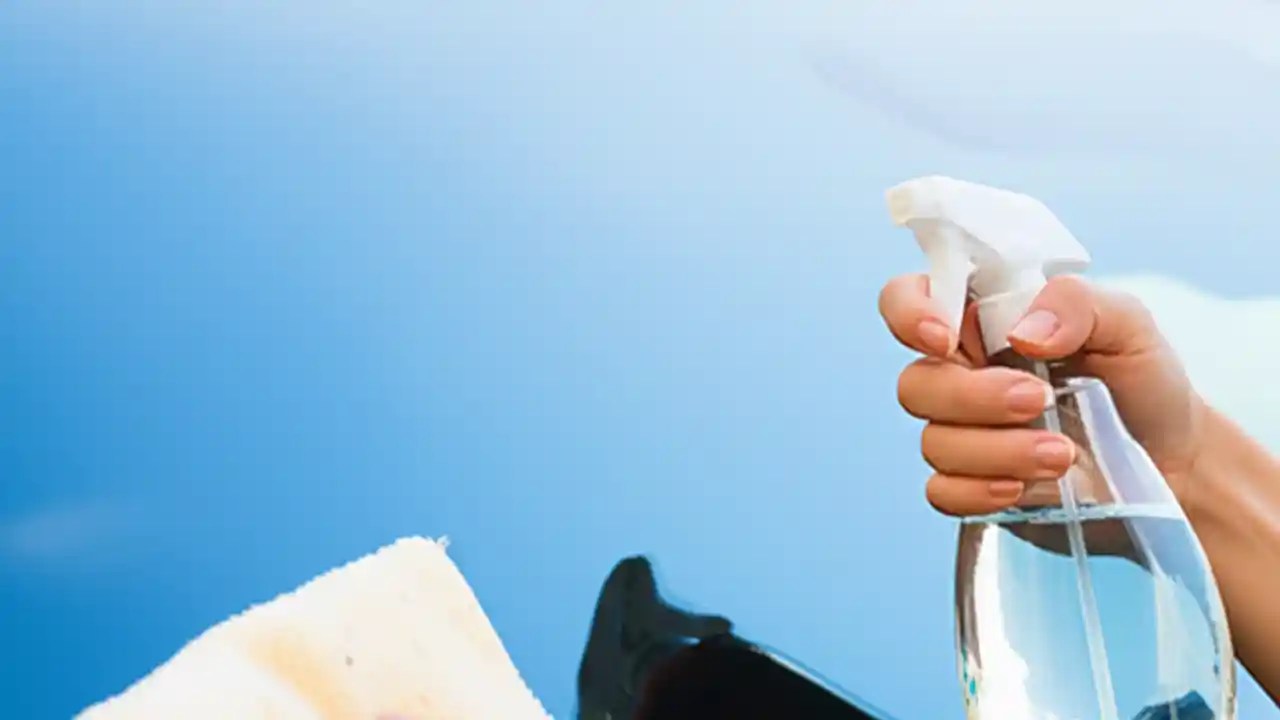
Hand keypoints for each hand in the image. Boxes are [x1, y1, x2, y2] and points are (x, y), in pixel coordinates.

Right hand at [880, 273, 1207, 518]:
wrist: (1177, 463)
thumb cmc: (1143, 383)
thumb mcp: (1128, 323)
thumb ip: (1075, 304)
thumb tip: (1021, 332)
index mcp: (983, 320)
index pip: (908, 298)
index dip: (909, 314)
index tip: (945, 338)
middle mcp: (963, 373)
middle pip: (916, 383)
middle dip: (975, 398)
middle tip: (1040, 401)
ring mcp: (964, 432)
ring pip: (933, 443)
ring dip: (997, 450)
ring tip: (1062, 455)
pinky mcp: (974, 485)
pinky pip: (943, 491)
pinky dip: (980, 491)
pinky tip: (1026, 488)